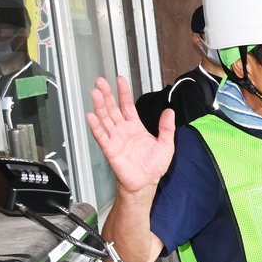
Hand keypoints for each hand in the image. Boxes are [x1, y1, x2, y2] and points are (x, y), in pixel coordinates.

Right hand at [86, 76, 174, 194]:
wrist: (146, 182)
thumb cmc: (154, 166)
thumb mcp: (166, 144)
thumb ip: (167, 127)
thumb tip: (170, 111)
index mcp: (135, 127)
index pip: (127, 105)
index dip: (123, 92)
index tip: (120, 79)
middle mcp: (123, 130)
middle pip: (112, 108)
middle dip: (106, 95)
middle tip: (100, 81)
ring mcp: (115, 138)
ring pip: (105, 119)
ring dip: (99, 106)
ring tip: (95, 93)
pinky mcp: (110, 149)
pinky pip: (101, 136)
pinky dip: (95, 126)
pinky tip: (91, 116)